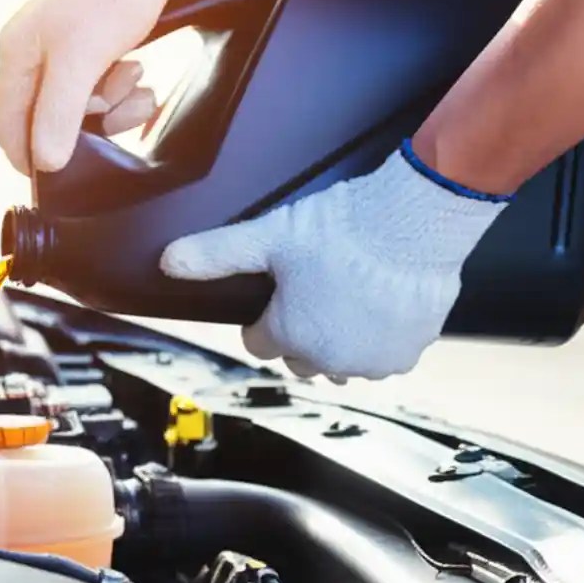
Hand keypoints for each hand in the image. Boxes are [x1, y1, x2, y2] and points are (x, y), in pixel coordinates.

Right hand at [0, 0, 215, 173]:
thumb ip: (59, 114)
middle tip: (114, 113)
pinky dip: (123, 88)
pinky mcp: (94, 44)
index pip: (6, 125)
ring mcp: (64, 48)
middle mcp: (34, 52)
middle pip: (48, 120)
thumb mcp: (83, 60)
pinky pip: (101, 87)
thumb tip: (45, 162)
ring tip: (133, 83)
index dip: (29, 155)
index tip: (58, 174)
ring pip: (80, 107)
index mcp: (16, 53)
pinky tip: (137, 71)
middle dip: (85, 125)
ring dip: (111, 106)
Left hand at [159, 146, 507, 380]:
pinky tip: (378, 305)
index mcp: (290, 336)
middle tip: (312, 288)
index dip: (263, 317)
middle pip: (300, 355)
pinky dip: (378, 339)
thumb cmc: (342, 229)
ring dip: (339, 339)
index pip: (258, 342)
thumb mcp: (267, 236)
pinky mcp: (408, 354)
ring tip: (346, 296)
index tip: (277, 293)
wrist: (414, 221)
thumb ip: (215, 253)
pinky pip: (383, 356)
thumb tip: (169, 260)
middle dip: (301, 330)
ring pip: (341, 360)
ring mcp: (370, 361)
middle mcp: (328, 360)